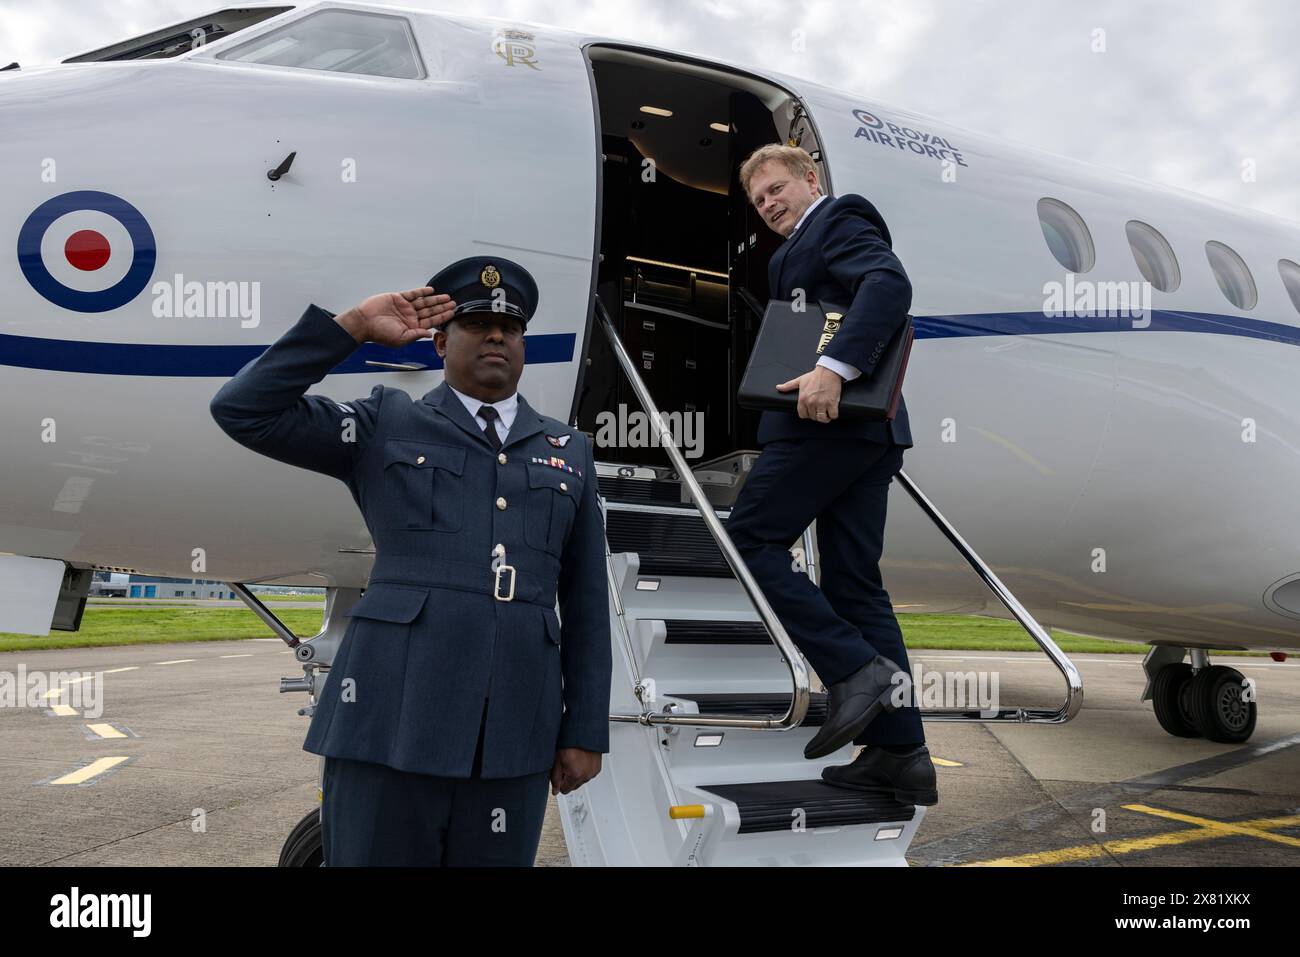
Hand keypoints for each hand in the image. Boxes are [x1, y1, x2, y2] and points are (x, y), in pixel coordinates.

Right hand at [335, 287, 455, 345]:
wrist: (364, 322)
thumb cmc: (379, 333)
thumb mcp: (401, 338)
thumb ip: (416, 335)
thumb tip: (429, 334)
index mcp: (412, 327)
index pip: (431, 321)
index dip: (442, 317)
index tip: (452, 313)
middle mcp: (410, 317)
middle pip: (430, 311)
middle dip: (442, 307)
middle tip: (454, 303)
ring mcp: (405, 307)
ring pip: (424, 302)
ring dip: (435, 300)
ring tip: (446, 297)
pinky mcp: (398, 298)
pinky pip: (413, 294)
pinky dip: (422, 292)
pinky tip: (431, 290)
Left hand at [550, 747, 601, 794]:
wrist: (583, 734)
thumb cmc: (570, 744)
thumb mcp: (557, 760)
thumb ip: (555, 779)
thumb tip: (555, 791)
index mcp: (575, 776)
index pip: (564, 790)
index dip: (560, 782)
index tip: (559, 773)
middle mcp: (586, 776)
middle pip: (573, 786)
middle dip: (568, 779)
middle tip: (566, 765)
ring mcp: (593, 772)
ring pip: (581, 781)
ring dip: (577, 775)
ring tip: (574, 761)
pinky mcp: (597, 768)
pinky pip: (588, 775)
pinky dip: (584, 770)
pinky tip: (581, 760)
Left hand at [776, 365, 842, 420]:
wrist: (828, 370)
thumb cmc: (815, 375)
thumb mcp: (800, 380)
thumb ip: (788, 386)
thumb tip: (778, 388)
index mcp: (803, 399)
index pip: (802, 415)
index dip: (807, 414)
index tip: (811, 411)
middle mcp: (811, 403)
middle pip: (813, 417)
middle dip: (816, 415)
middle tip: (819, 410)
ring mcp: (822, 403)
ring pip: (822, 419)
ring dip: (825, 418)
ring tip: (826, 413)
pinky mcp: (832, 403)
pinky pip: (833, 415)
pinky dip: (833, 415)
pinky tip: (832, 411)